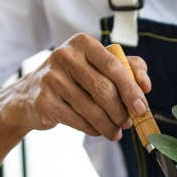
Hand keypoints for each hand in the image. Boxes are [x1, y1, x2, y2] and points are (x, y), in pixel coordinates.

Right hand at [1, 33, 150, 139]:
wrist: (30, 96)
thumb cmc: (73, 80)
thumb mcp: (98, 66)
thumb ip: (127, 68)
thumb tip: (145, 86)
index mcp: (83, 43)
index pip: (114, 66)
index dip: (131, 89)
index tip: (141, 108)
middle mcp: (65, 56)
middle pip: (105, 90)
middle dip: (121, 112)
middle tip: (128, 124)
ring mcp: (52, 78)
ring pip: (93, 109)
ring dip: (109, 126)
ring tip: (115, 132)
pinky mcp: (45, 100)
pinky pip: (79, 121)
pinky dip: (93, 130)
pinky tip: (97, 130)